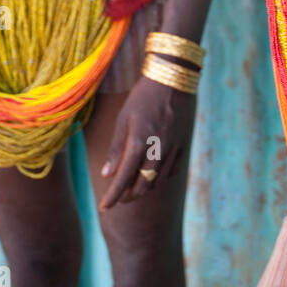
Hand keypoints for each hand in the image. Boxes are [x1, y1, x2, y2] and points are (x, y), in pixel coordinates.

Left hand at [98, 75, 194, 210]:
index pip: (123, 178)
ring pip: (158, 181)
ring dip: (144, 188)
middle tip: (119, 199)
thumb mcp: (124, 118)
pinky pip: (172, 170)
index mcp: (139, 142)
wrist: (173, 79)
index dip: (113, 196)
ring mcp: (172, 148)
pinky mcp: (183, 144)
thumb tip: (107, 174)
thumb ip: (117, 148)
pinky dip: (160, 177)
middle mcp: (157, 149)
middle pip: (143, 185)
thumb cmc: (143, 96)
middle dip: (129, 196)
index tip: (103, 207)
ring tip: (133, 187)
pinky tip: (153, 174)